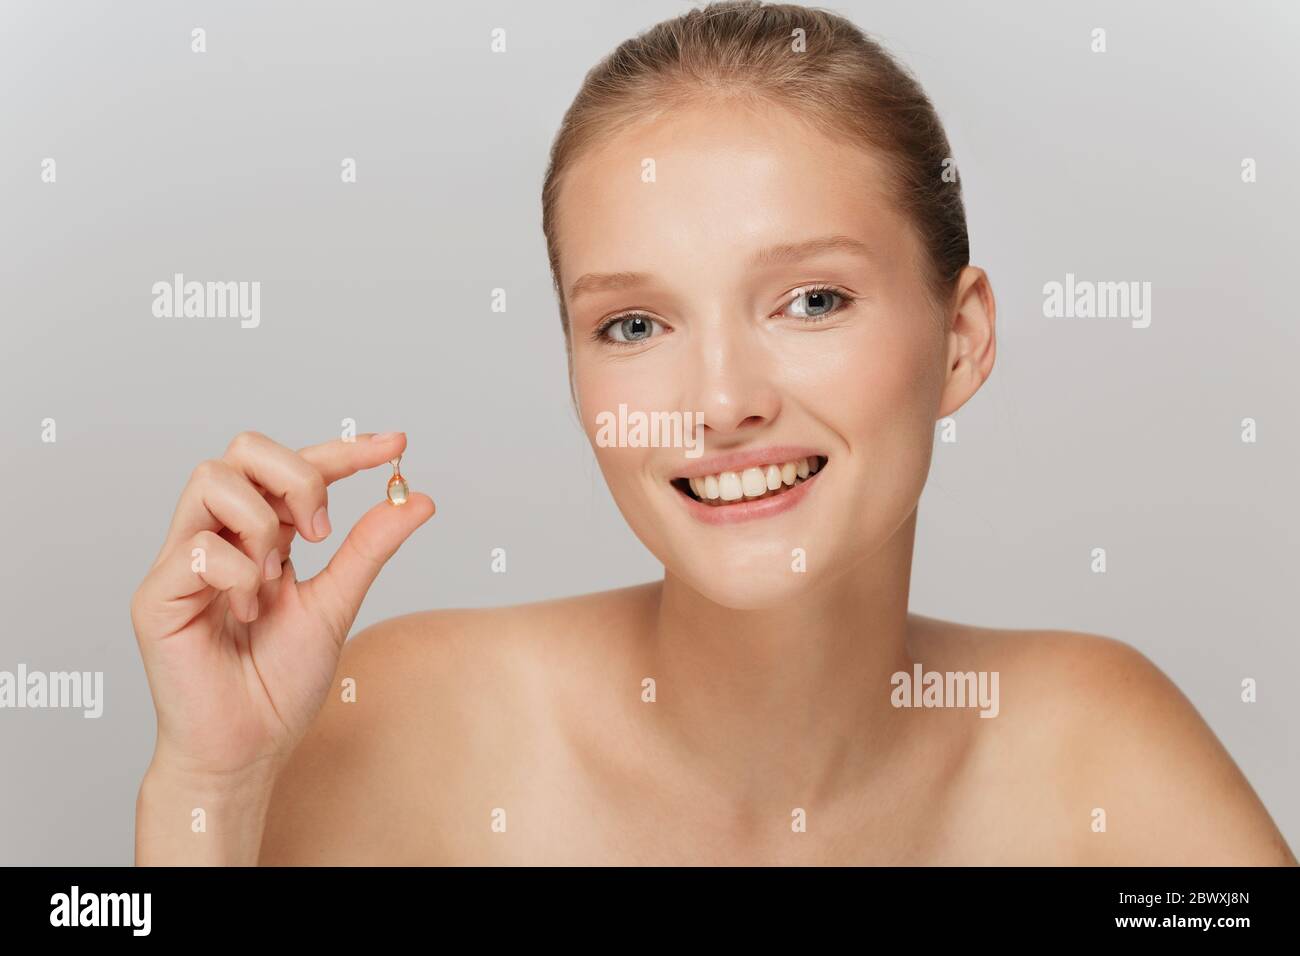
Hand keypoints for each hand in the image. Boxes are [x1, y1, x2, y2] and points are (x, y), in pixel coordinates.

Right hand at [130, 430, 434, 783]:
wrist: (248, 749)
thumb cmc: (280, 684)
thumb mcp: (337, 603)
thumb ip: (369, 548)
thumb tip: (418, 498)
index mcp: (260, 536)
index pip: (295, 468)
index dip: (346, 450)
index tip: (398, 445)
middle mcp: (218, 537)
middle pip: (243, 449)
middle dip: (297, 476)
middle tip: (320, 532)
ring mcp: (182, 561)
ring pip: (210, 479)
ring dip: (260, 523)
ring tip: (273, 578)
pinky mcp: (156, 594)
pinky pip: (199, 547)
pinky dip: (239, 575)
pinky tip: (246, 614)